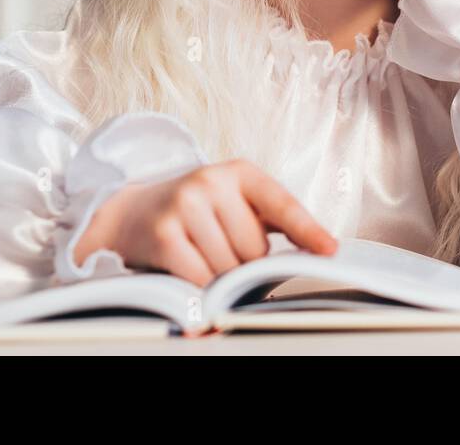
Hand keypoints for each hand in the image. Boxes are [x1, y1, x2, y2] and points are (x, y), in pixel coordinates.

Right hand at [73, 159, 337, 286]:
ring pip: (229, 268)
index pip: (282, 203)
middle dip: (243, 262)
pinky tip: (188, 269)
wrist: (129, 211)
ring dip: (220, 275)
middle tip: (219, 247)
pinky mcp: (166, 234)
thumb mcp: (232, 201)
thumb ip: (271, 220)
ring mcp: (186, 205)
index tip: (330, 250)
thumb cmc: (194, 211)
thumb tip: (317, 247)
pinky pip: (202, 279)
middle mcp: (212, 181)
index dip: (308, 230)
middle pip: (255, 250)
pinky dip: (201, 286)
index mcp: (240, 172)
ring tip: (201, 254)